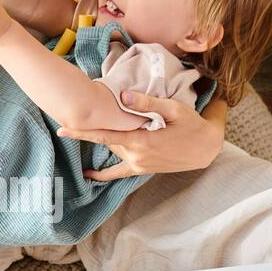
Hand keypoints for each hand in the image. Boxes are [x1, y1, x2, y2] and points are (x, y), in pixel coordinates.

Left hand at [57, 92, 225, 178]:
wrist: (207, 148)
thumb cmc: (192, 125)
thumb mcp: (173, 109)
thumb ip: (147, 103)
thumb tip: (123, 95)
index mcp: (141, 140)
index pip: (106, 135)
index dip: (83, 132)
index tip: (64, 128)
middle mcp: (136, 155)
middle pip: (108, 139)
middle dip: (91, 128)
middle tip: (71, 115)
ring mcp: (139, 164)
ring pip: (113, 149)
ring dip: (100, 139)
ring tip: (77, 129)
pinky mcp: (143, 169)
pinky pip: (118, 174)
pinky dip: (103, 175)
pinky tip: (88, 175)